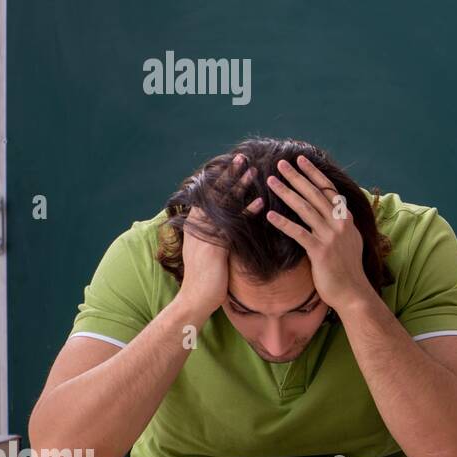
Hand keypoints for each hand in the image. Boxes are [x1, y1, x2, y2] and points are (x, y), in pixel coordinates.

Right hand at [177, 153, 262, 318]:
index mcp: (195, 224)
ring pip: (224, 205)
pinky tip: (261, 203)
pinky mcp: (214, 246)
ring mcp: (204, 235)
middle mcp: (197, 226)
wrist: (196, 299)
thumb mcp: (209, 250)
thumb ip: (217, 234)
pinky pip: (233, 225)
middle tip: (242, 157)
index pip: (209, 195)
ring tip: (253, 172)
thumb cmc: (207, 277)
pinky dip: (247, 212)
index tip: (233, 164)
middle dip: (229, 175)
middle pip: (215, 194)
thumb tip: (229, 223)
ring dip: (239, 187)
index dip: (221, 179)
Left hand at [264, 155, 375, 312]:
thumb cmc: (348, 269)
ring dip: (287, 193)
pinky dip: (284, 223)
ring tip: (271, 181)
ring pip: (305, 209)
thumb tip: (334, 211)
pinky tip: (269, 215)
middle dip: (297, 177)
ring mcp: (331, 237)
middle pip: (315, 194)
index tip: (302, 160)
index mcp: (346, 219)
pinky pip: (299, 233)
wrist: (353, 292)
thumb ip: (341, 224)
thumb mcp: (350, 241)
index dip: (314, 174)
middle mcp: (340, 224)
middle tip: (280, 163)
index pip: (329, 190)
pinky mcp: (320, 252)